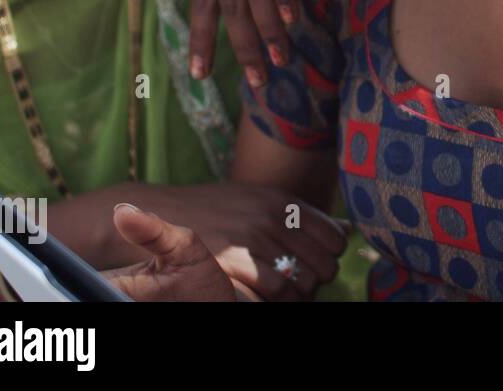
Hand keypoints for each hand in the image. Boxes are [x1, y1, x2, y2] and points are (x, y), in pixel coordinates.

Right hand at [130, 183, 348, 301]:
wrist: (155, 211)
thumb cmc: (214, 211)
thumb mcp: (259, 201)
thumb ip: (302, 216)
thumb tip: (347, 230)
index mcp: (283, 202)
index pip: (335, 240)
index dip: (329, 258)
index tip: (313, 264)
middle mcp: (271, 219)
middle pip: (322, 266)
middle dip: (314, 281)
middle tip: (297, 285)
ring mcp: (250, 241)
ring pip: (300, 285)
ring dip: (295, 297)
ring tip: (280, 294)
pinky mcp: (229, 263)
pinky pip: (272, 294)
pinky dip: (273, 302)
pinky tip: (260, 297)